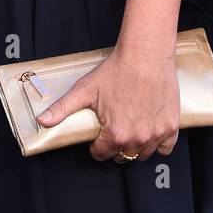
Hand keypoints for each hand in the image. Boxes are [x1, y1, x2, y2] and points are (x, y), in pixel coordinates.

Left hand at [34, 44, 179, 162]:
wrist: (145, 56)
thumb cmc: (115, 71)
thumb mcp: (84, 89)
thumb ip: (62, 108)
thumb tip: (42, 121)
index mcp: (114, 135)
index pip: (101, 154)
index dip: (96, 146)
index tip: (96, 138)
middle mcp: (136, 139)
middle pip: (123, 157)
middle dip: (115, 148)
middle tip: (113, 132)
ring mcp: (156, 135)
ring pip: (143, 154)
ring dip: (135, 147)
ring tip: (129, 131)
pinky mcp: (171, 127)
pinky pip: (165, 148)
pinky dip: (159, 144)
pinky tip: (150, 132)